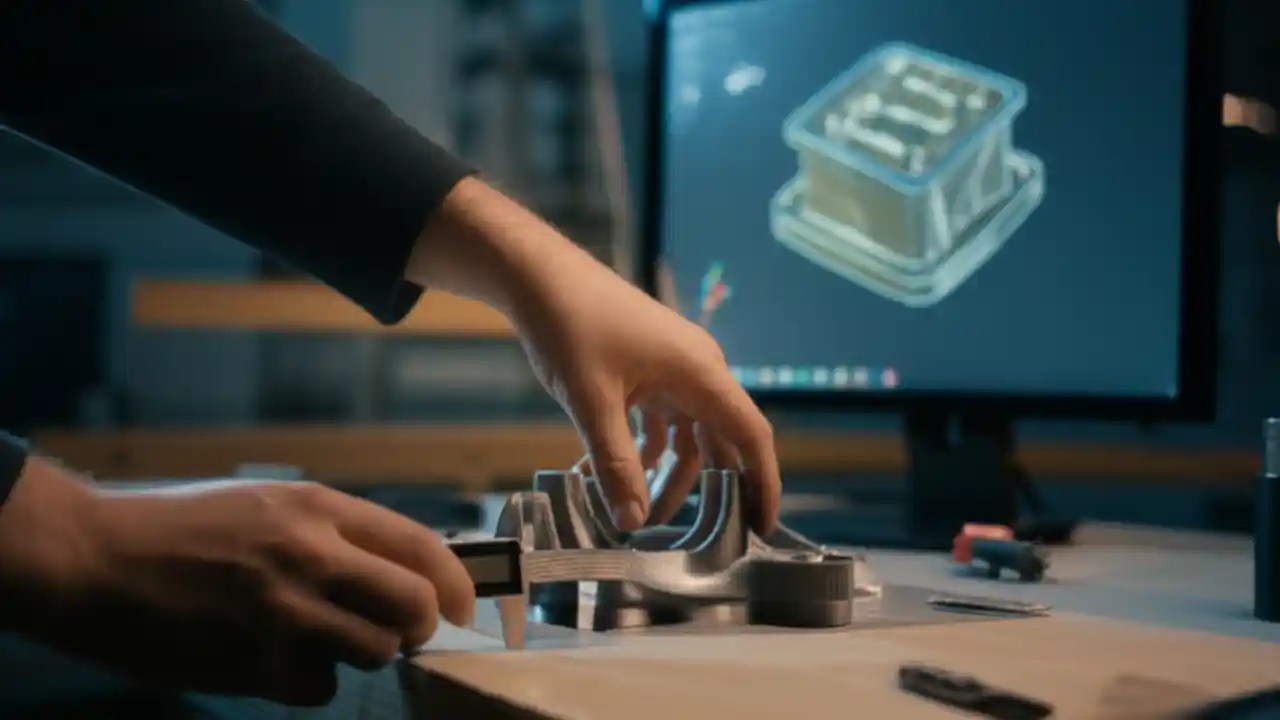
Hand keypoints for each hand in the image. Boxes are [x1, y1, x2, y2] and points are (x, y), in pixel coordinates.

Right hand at [0, 459, 474, 705]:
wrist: (98, 561)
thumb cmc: (187, 529)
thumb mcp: (271, 505)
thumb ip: (336, 532)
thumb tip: (406, 570)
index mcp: (317, 509)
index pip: (420, 545)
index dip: (455, 582)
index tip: (461, 606)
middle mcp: (310, 557)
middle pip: (414, 604)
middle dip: (421, 626)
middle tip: (403, 632)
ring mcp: (284, 614)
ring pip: (375, 651)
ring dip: (364, 653)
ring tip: (327, 639)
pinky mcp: (255, 664)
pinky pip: (320, 687)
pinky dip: (310, 681)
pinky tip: (279, 660)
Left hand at [409, 179, 780, 532]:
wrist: (538, 276)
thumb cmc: (571, 326)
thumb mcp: (592, 404)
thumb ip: (615, 465)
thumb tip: (633, 523)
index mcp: (700, 373)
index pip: (750, 435)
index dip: (763, 482)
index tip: (764, 527)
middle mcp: (696, 371)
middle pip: (720, 441)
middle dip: (711, 491)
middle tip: (705, 540)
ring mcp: (671, 369)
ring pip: (685, 435)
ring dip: (665, 475)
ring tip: (639, 518)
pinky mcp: (646, 369)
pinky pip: (658, 421)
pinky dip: (639, 451)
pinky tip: (606, 479)